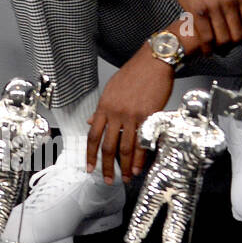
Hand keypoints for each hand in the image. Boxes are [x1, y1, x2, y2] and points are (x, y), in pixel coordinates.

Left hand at [87, 50, 173, 184]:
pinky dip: (140, 158)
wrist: (152, 63)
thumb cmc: (133, 74)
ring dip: (125, 166)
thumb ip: (101, 109)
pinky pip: (143, 142)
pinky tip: (139, 168)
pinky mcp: (149, 116)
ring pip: (126, 148)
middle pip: (107, 146)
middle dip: (106, 166)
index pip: (93, 136)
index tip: (89, 167)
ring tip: (125, 178)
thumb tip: (91, 122)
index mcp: (104, 107)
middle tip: (107, 180)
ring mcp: (132, 116)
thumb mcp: (111, 90)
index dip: (90, 154)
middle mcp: (115, 114)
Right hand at [163, 0, 241, 60]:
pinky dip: (207, 47)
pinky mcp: (196, 9)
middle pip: (238, 35)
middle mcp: (229, 1)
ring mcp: (212, 5)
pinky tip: (206, 50)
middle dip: (234, 45)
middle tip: (227, 46)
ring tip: (216, 48)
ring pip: (222, 38)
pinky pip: (205, 35)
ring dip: (220, 47)